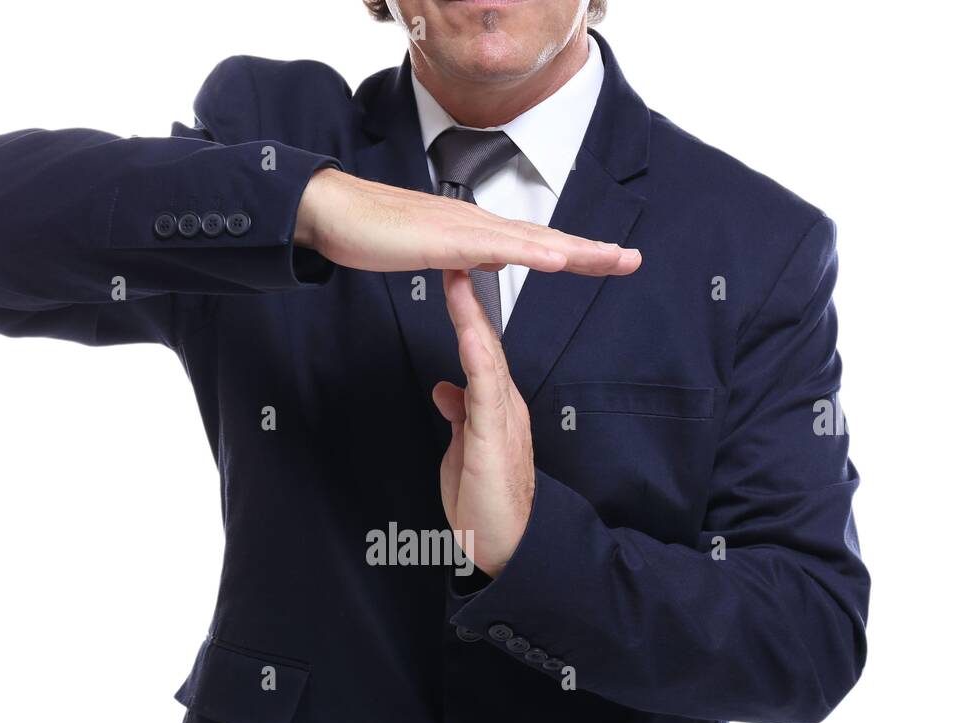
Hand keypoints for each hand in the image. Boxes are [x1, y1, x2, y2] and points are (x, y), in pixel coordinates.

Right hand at [294, 167, 640, 276]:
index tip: (609, 261)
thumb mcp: (431, 253)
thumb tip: (489, 264)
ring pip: (531, 241)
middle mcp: (478, 226)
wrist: (335, 212)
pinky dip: (531, 254)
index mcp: (476, 234)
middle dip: (591, 250)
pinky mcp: (446, 239)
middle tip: (633, 259)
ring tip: (612, 258)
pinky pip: (496, 248)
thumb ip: (464, 258)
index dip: (574, 253)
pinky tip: (556, 260)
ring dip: (574, 250)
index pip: (535, 245)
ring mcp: (465, 229)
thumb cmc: (375, 233)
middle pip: (545, 239)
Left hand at [431, 270, 537, 577]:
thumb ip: (457, 416)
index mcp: (494, 407)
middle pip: (485, 342)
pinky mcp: (496, 439)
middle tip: (457, 251)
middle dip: (471, 297)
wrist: (507, 546)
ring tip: (461, 276)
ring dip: (473, 316)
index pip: (478, 349)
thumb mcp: (461, 452)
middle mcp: (503, 406)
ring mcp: (502, 420)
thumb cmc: (485, 506)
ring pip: (488, 358)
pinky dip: (479, 359)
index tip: (452, 274)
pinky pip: (487, 391)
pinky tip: (470, 332)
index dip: (465, 311)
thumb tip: (445, 388)